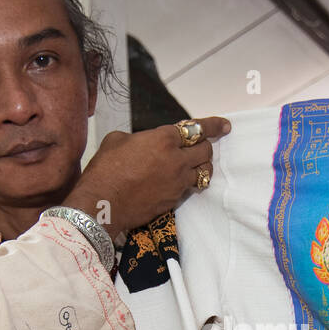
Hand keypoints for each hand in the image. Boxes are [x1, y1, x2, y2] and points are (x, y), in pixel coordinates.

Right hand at [62, 116, 229, 242]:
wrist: (103, 204)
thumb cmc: (105, 170)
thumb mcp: (117, 140)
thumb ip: (139, 138)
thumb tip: (144, 143)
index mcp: (163, 139)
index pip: (197, 128)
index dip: (214, 125)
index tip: (225, 125)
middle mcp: (176, 160)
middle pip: (206, 151)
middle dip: (205, 147)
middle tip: (201, 146)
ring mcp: (177, 182)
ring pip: (204, 172)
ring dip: (202, 167)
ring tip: (197, 165)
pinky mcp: (174, 200)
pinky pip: (189, 188)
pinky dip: (188, 183)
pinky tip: (178, 182)